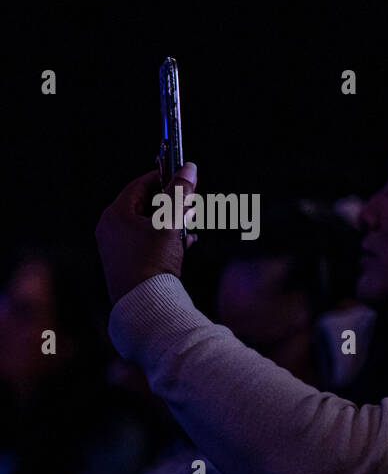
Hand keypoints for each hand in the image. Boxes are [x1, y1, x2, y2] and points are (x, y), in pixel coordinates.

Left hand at [95, 163, 197, 305]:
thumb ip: (180, 194)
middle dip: (172, 204)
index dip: (164, 177)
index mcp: (115, 215)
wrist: (144, 305)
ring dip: (172, 223)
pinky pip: (147, 242)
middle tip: (190, 204)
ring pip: (148, 225)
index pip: (140, 185)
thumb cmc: (152, 263)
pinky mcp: (126, 263)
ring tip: (190, 226)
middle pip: (145, 205)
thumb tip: (189, 168)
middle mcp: (111, 229)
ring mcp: (117, 247)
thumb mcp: (170, 224)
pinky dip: (166, 239)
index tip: (182, 176)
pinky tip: (184, 243)